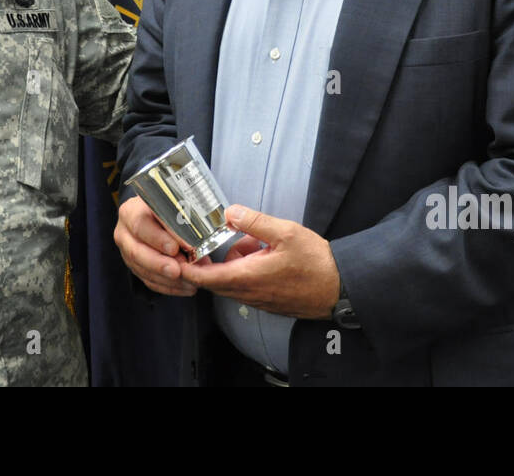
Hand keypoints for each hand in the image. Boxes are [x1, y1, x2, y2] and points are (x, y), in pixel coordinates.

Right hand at [113, 196, 196, 296]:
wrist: (156, 215)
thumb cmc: (166, 208)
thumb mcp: (171, 207)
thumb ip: (177, 222)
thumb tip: (191, 243)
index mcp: (130, 212)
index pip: (140, 225)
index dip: (157, 239)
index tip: (175, 248)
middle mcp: (124, 233)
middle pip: (137, 252)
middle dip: (159, 264)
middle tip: (178, 270)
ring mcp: (127, 253)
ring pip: (142, 270)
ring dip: (166, 279)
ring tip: (188, 281)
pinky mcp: (135, 267)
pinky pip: (149, 281)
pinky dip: (168, 286)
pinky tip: (184, 287)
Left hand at [179, 205, 339, 319]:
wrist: (339, 288)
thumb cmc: (316, 263)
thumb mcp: (285, 232)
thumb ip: (254, 221)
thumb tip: (229, 213)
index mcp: (248, 277)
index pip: (206, 278)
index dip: (186, 269)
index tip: (174, 258)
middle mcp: (249, 293)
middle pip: (214, 280)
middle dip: (205, 262)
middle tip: (202, 240)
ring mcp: (257, 299)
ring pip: (230, 281)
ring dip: (230, 262)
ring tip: (248, 240)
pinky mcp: (266, 300)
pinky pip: (244, 285)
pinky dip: (243, 269)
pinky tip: (259, 252)